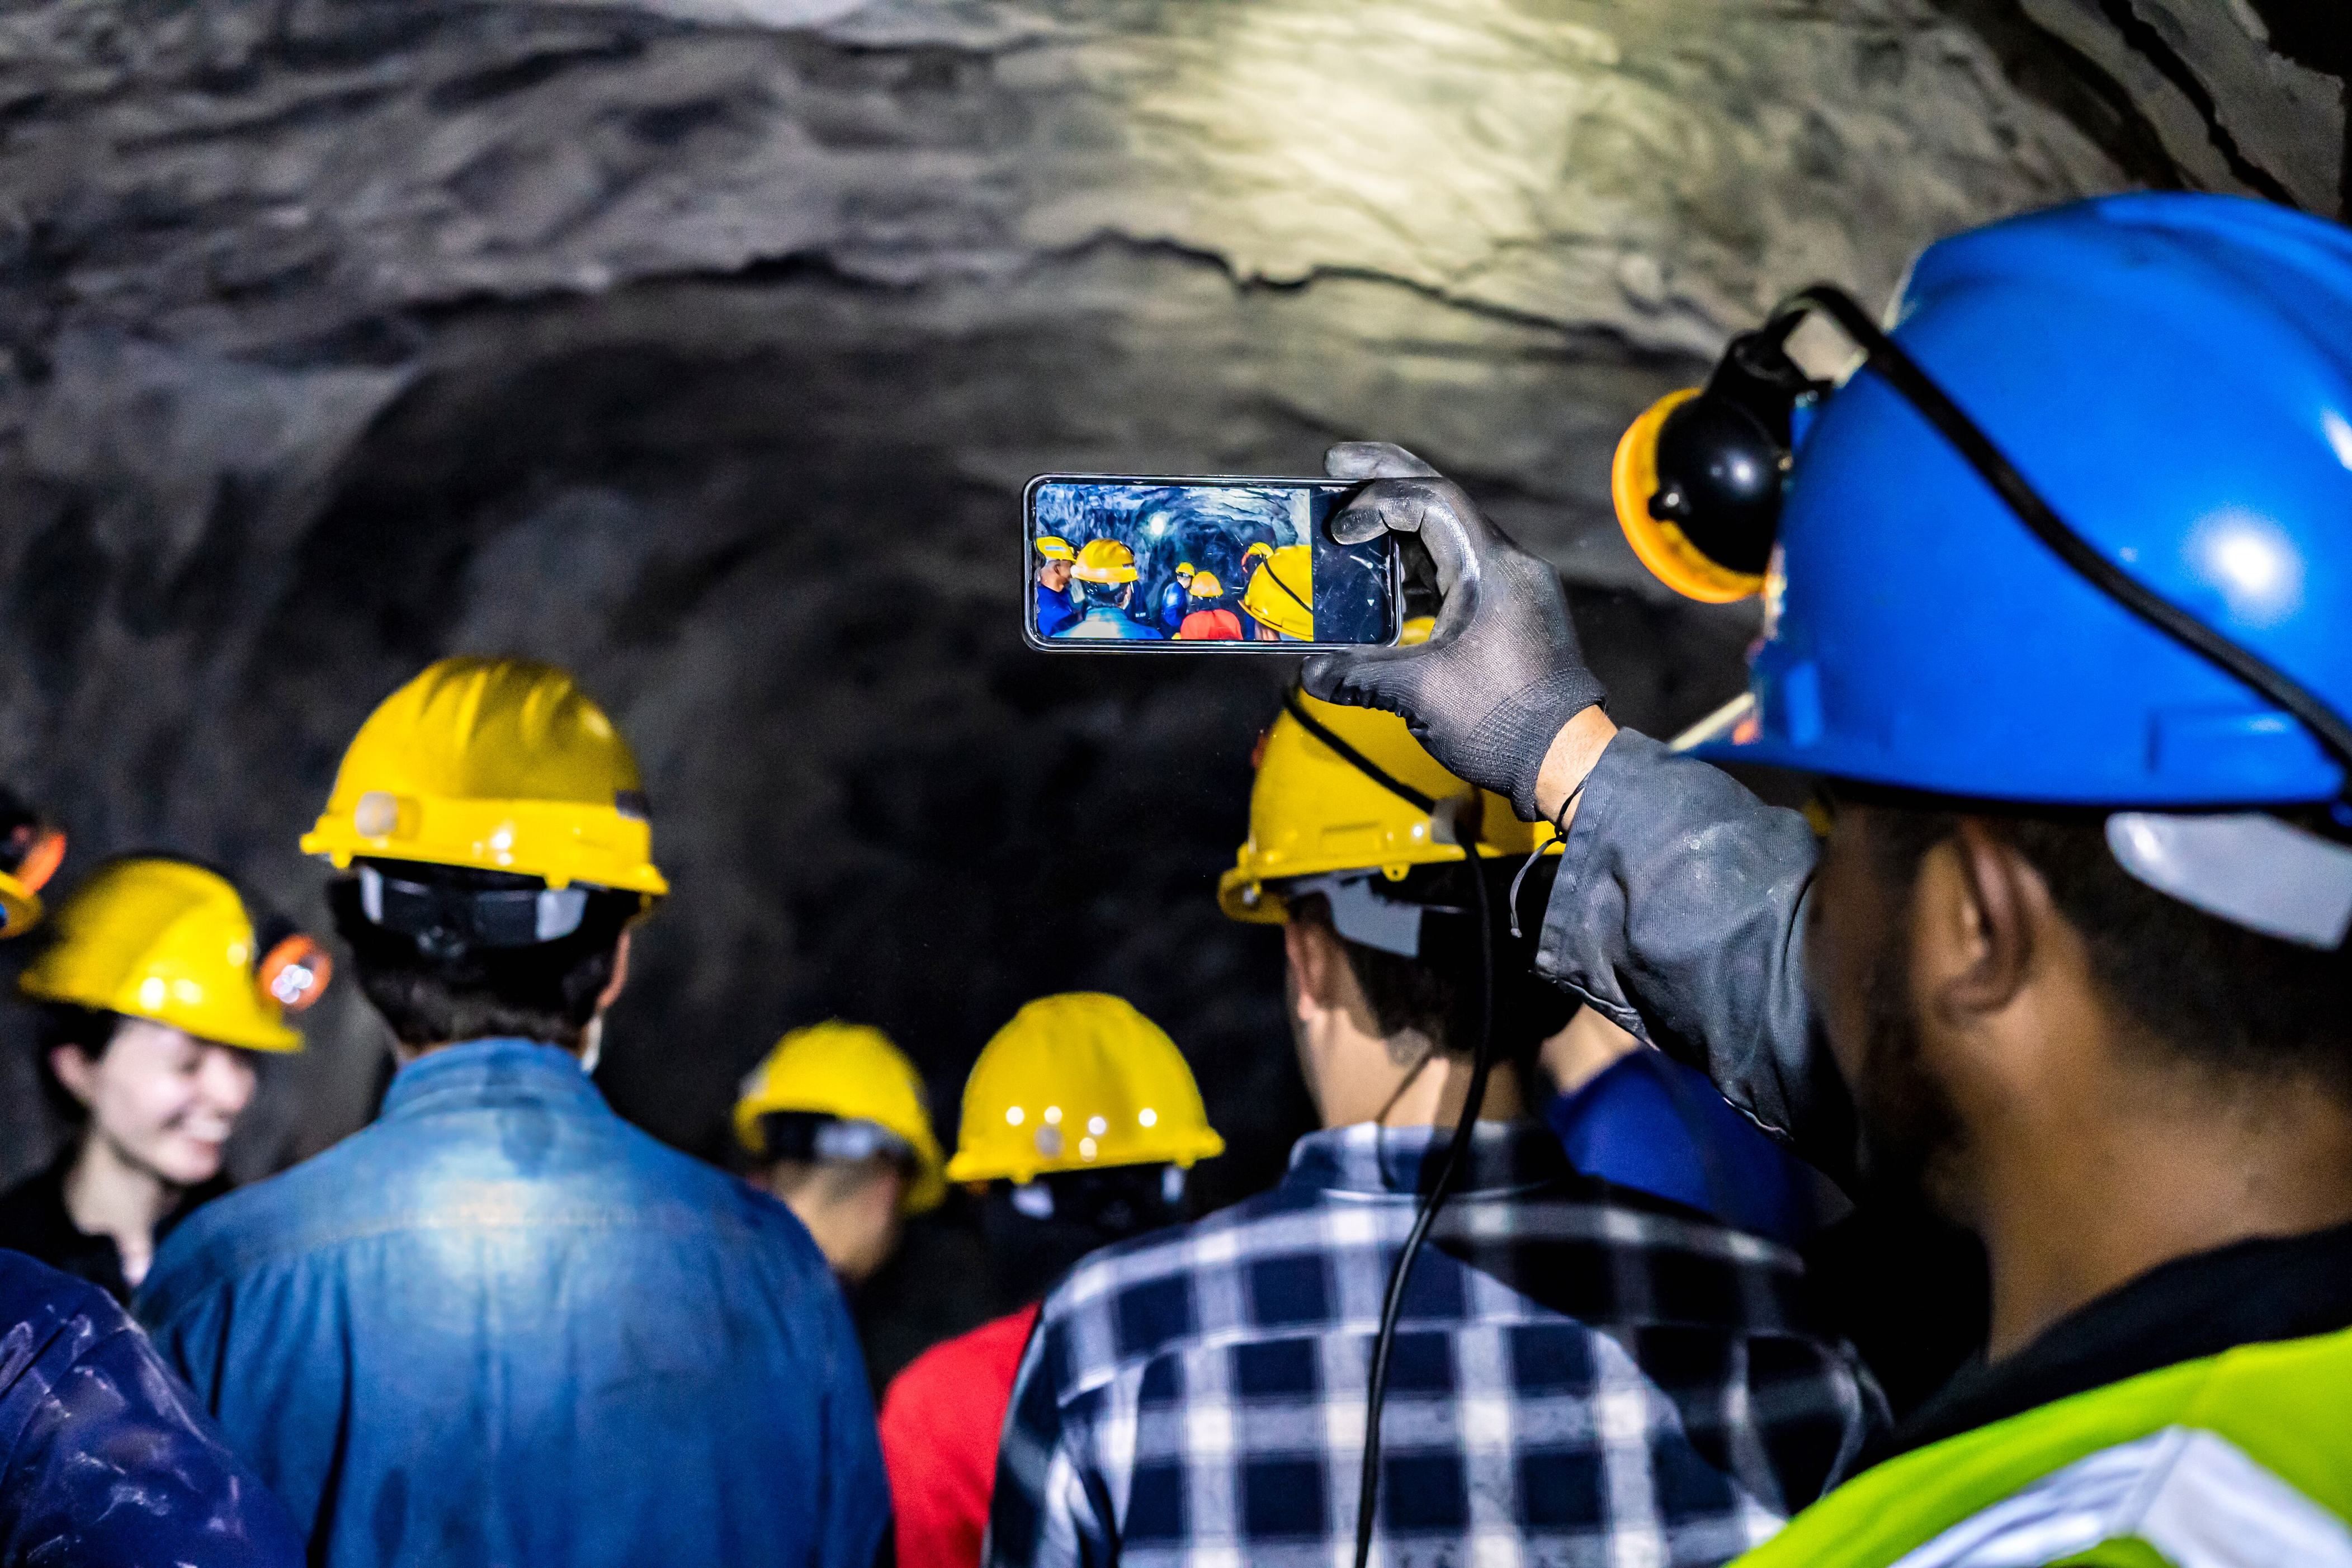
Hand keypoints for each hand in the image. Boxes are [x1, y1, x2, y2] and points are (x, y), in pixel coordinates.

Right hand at [1302, 442, 1606, 820]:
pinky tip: (1386, 590)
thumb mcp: (1419, 695)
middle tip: (1336, 464)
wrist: (1568, 760)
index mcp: (1492, 568)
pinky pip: (1460, 572)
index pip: (1431, 501)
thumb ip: (1359, 675)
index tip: (1337, 528)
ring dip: (1400, 531)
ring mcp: (1514, 589)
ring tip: (1351, 531)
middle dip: (1387, 481)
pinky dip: (1420, 571)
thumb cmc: (1504, 723)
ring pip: (1450, 537)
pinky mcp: (1513, 614)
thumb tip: (1311, 674)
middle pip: (1442, 502)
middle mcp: (1509, 566)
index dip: (1377, 501)